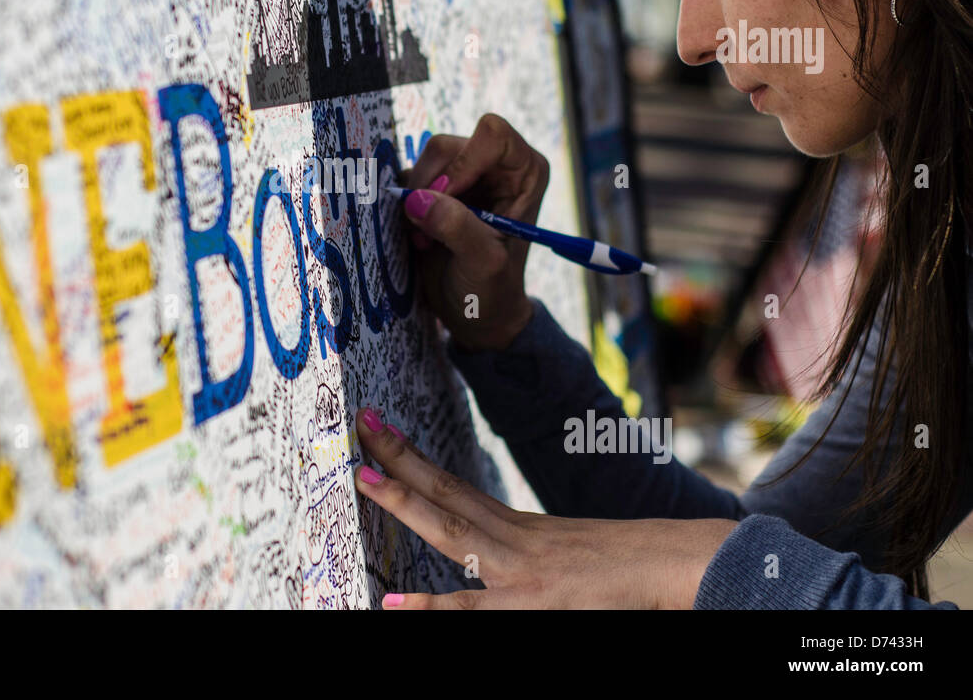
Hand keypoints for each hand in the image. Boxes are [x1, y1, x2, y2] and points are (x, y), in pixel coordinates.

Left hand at [354, 406, 737, 608]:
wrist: (675, 568)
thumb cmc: (621, 566)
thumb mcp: (559, 549)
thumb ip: (520, 545)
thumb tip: (479, 537)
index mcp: (515, 525)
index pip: (452, 485)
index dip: (412, 458)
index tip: (379, 430)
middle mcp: (512, 538)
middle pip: (446, 491)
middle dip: (399, 458)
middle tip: (360, 425)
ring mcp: (519, 569)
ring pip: (453, 531)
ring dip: (406, 503)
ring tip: (363, 478)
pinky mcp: (531, 605)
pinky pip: (473, 609)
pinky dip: (433, 608)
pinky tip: (394, 606)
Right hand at [400, 114, 548, 349]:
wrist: (475, 313)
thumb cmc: (493, 289)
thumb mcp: (483, 263)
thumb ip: (457, 227)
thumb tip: (417, 200)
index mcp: (525, 171)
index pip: (492, 135)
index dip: (464, 164)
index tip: (448, 200)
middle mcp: (496, 165)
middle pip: (448, 147)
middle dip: (432, 188)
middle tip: (430, 232)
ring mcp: (465, 173)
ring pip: (424, 162)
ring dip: (416, 201)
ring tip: (427, 240)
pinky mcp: (438, 187)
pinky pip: (409, 179)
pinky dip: (406, 206)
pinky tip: (420, 237)